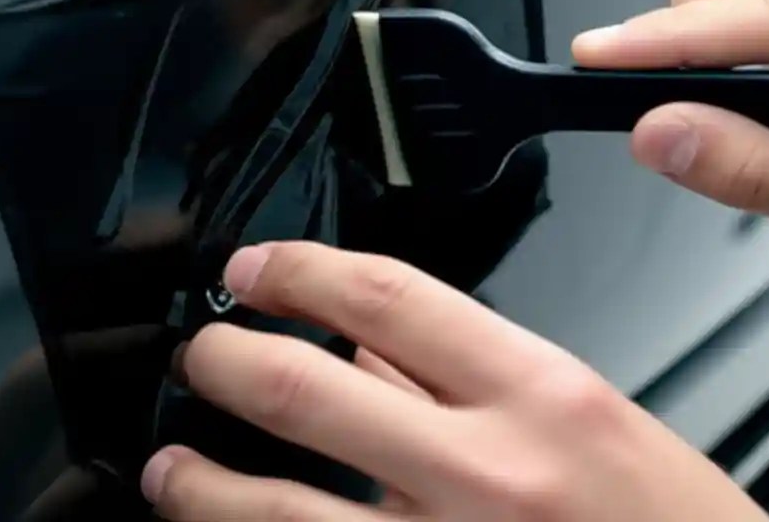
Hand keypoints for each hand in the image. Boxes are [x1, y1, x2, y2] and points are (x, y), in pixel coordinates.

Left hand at [140, 242, 765, 521]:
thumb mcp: (596, 421)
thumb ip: (477, 375)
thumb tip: (377, 339)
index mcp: (542, 397)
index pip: (389, 296)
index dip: (299, 272)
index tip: (255, 271)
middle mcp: (490, 474)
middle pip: (307, 389)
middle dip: (224, 362)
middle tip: (200, 355)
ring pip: (279, 509)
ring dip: (202, 484)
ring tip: (172, 470)